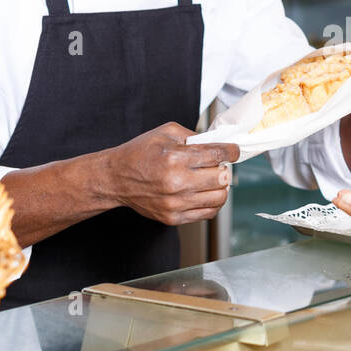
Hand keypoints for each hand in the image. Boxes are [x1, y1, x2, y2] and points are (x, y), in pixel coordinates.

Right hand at [107, 122, 239, 226]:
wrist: (116, 179)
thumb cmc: (139, 153)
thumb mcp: (165, 132)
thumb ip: (194, 135)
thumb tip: (218, 142)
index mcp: (174, 158)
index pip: (216, 154)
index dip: (231, 151)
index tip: (234, 150)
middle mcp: (176, 182)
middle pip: (221, 178)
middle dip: (224, 168)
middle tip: (219, 164)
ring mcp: (175, 203)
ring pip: (219, 198)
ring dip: (221, 187)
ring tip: (212, 179)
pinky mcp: (173, 217)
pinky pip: (207, 213)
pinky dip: (212, 202)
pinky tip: (205, 192)